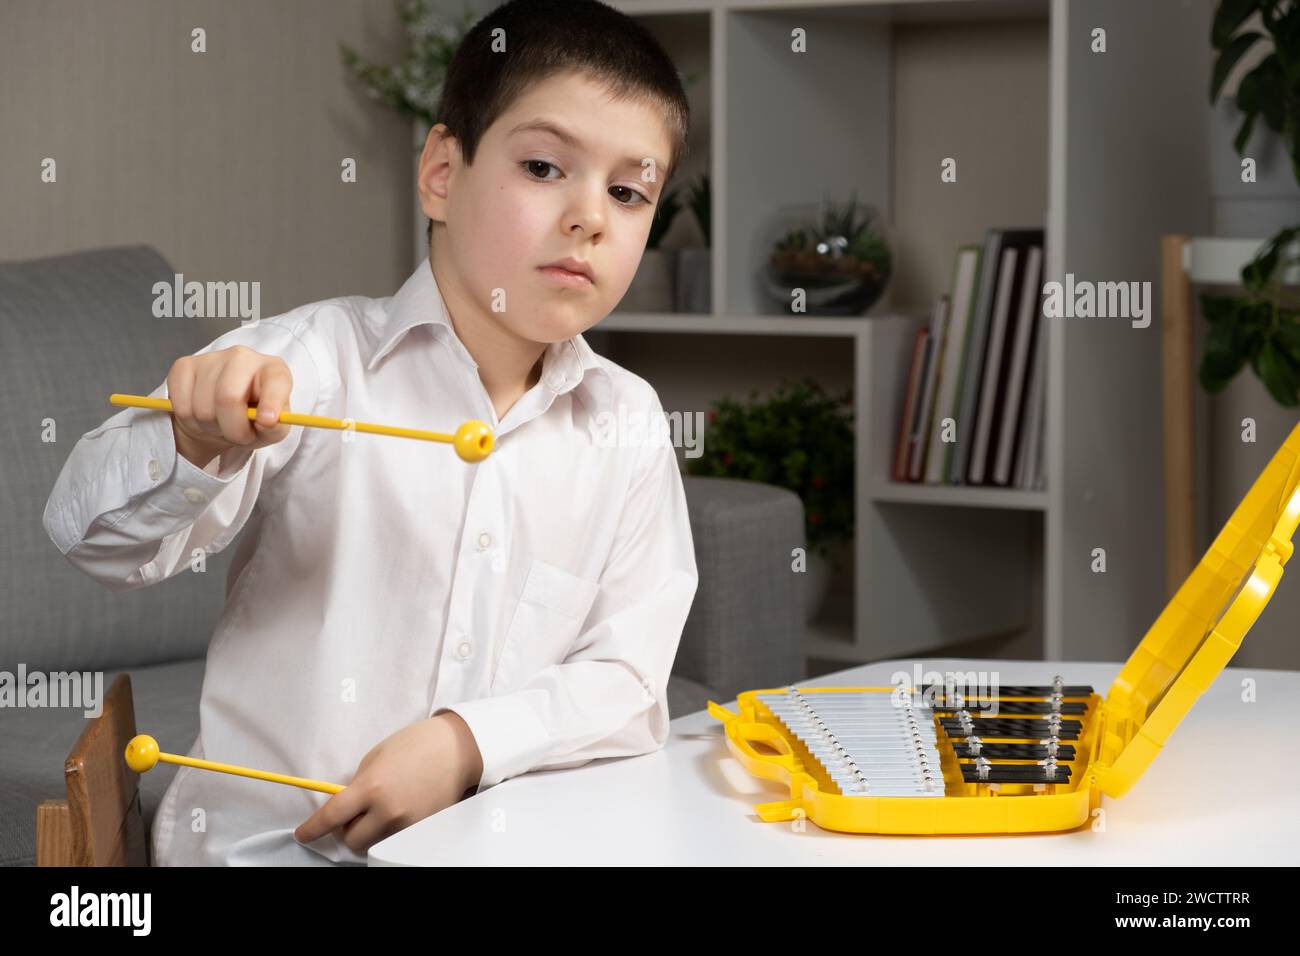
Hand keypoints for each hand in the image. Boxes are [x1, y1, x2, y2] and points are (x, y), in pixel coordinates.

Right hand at [165, 344, 293, 467]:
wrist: (221, 419)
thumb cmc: (252, 420)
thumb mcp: (272, 430)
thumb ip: (276, 427)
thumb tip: (266, 420)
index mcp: (273, 370)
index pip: (275, 381)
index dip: (271, 402)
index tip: (266, 421)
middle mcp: (242, 357)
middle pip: (228, 397)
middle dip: (232, 428)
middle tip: (238, 436)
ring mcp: (211, 358)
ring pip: (202, 407)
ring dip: (210, 428)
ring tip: (220, 424)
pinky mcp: (183, 366)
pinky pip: (181, 406)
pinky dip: (190, 422)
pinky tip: (202, 416)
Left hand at [293, 712, 483, 854]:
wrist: (458, 748)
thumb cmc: (416, 744)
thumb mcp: (376, 757)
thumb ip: (358, 784)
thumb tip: (345, 806)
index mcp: (371, 787)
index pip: (331, 817)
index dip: (312, 829)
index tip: (303, 834)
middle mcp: (388, 810)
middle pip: (352, 840)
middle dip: (347, 829)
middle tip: (355, 812)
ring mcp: (407, 823)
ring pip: (375, 841)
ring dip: (371, 829)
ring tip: (383, 806)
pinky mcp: (422, 829)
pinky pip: (395, 837)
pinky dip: (391, 828)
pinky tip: (401, 807)